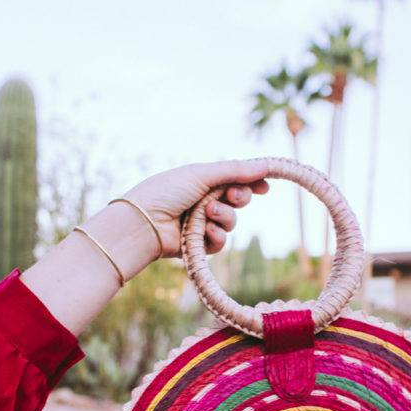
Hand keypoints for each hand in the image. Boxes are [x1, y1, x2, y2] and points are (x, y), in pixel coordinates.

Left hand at [127, 159, 270, 256]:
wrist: (145, 222)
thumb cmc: (166, 192)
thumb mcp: (201, 174)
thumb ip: (234, 171)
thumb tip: (265, 166)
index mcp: (202, 181)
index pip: (234, 180)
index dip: (252, 182)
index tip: (265, 186)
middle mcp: (203, 201)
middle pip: (238, 200)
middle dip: (239, 198)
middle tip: (232, 197)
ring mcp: (201, 223)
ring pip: (231, 222)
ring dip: (224, 216)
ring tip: (207, 214)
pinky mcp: (198, 244)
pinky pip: (220, 242)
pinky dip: (216, 236)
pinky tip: (206, 232)